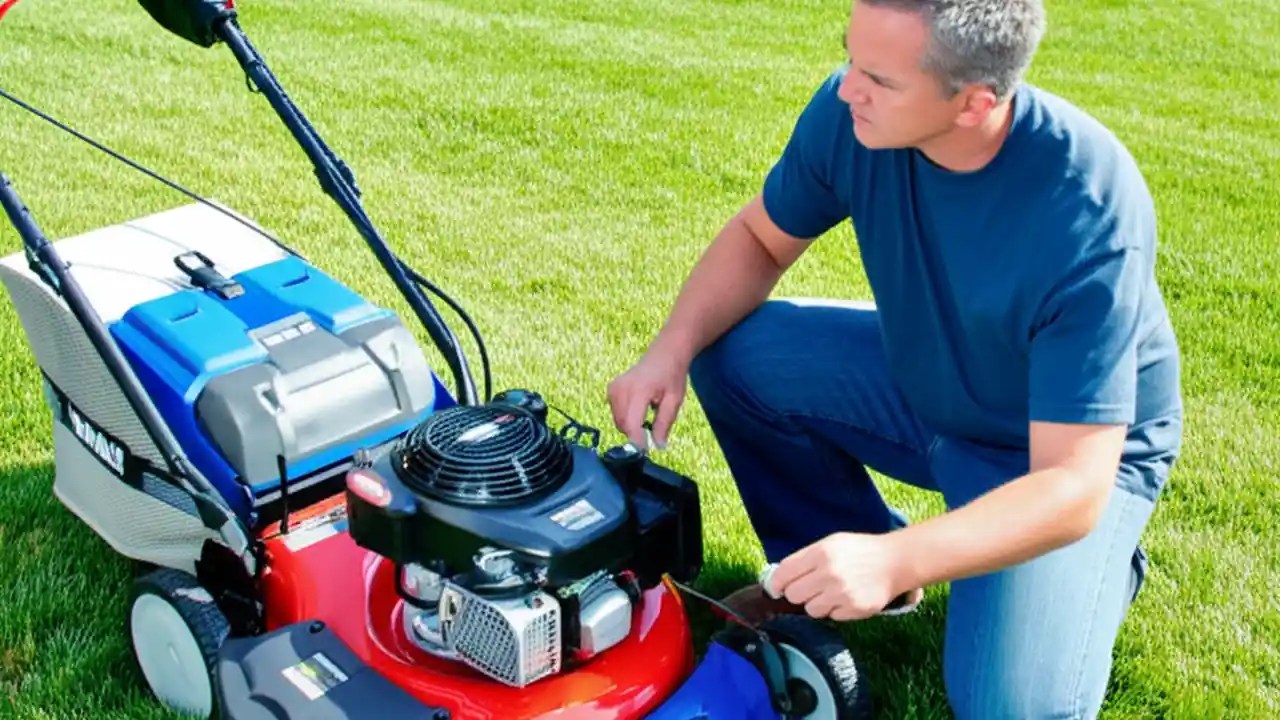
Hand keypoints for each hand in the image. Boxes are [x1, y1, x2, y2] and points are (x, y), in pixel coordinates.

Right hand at [607, 350, 687, 449]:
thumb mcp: (674, 401)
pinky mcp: (611, 389)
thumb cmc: (672, 376)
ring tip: (647, 416)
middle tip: (652, 433)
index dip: (637, 442)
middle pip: (622, 425)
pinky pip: (615, 413)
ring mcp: (613, 388)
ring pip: (618, 421)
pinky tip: (638, 409)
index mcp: (639, 391)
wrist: (664, 354)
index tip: (647, 451)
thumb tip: (657, 447)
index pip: (631, 424)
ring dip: (631, 427)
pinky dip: (626, 418)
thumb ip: (664, 424)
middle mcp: (621, 389)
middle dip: (635, 435)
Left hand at [771, 532, 911, 621]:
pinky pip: (831, 617)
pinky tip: (846, 598)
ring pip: (810, 610)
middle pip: (793, 595)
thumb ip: (806, 559)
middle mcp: (828, 574)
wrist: (895, 562)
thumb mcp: (831, 543)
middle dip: (798, 593)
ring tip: (830, 593)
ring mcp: (841, 594)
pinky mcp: (854, 610)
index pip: (785, 573)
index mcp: (820, 554)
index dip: (775, 583)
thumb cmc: (860, 551)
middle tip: (809, 588)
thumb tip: (780, 578)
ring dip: (816, 604)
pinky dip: (835, 610)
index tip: (775, 589)